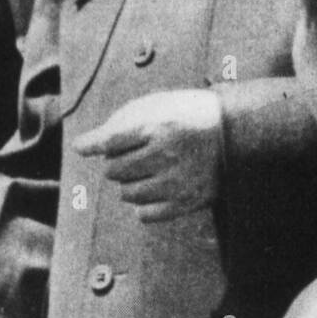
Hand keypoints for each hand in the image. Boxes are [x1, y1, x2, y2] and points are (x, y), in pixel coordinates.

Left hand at [73, 88, 222, 222]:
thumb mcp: (160, 103)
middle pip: (114, 170)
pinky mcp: (186, 203)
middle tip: (134, 153)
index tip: (82, 147)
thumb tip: (85, 144)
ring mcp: (176, 182)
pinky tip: (155, 189)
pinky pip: (145, 214)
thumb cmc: (190, 114)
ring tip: (148, 170)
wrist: (235, 133)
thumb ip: (123, 119)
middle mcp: (166, 156)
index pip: (111, 142)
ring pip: (127, 194)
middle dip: (117, 161)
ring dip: (130, 183)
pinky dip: (143, 204)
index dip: (92, 144)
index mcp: (159, 127)